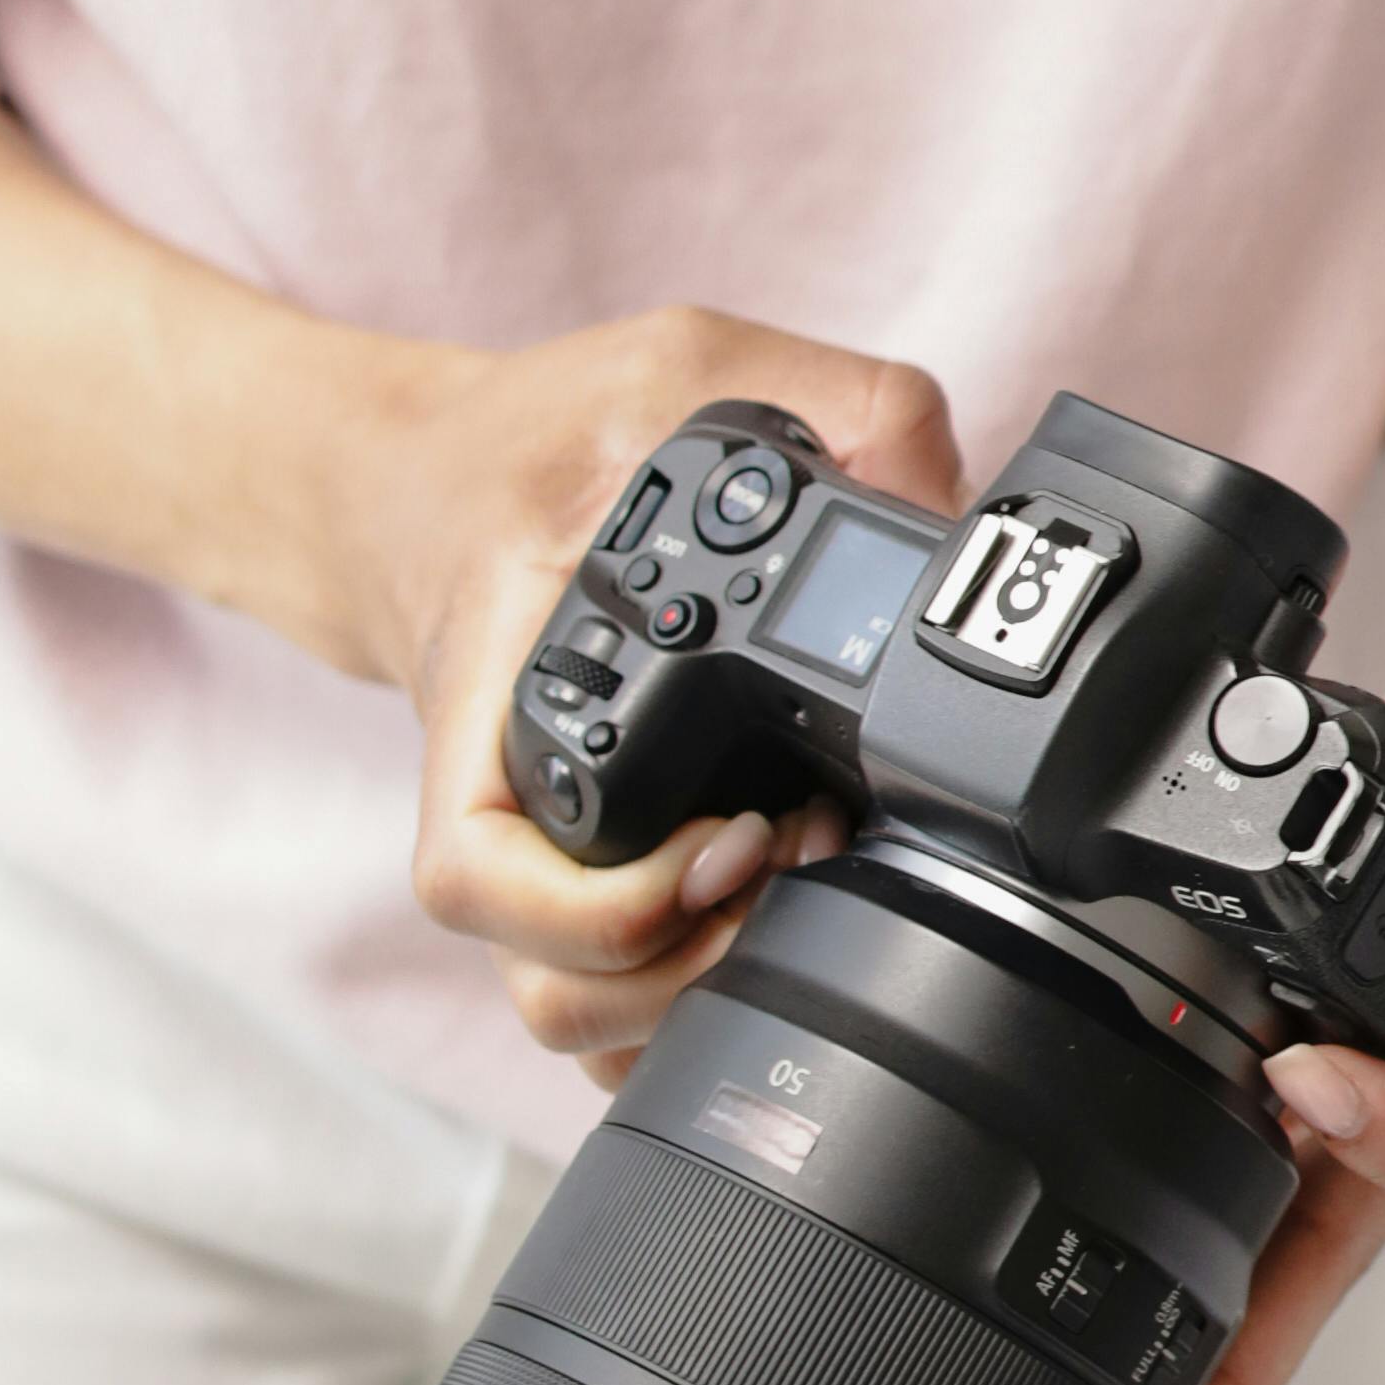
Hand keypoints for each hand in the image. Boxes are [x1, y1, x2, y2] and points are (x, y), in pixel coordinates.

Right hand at [337, 300, 971, 1092]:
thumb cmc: (545, 436)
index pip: (474, 875)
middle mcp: (502, 804)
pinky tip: (774, 930)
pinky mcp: (579, 877)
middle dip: (689, 962)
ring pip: (576, 1020)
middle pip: (547, 991)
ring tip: (791, 889)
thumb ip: (844, 411)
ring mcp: (536, 857)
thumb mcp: (687, 364)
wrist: (428, 480)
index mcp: (496, 694)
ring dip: (693, 993)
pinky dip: (689, 1002)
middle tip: (795, 858)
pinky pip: (612, 1004)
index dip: (602, 913)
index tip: (731, 842)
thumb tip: (955, 522)